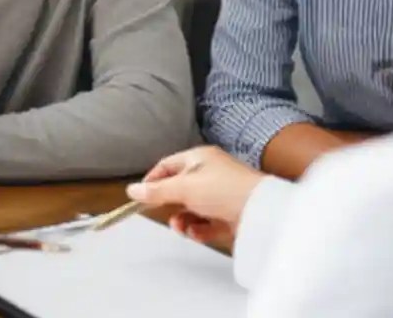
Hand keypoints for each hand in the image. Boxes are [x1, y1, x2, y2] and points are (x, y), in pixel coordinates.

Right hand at [126, 145, 266, 245]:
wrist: (261, 211)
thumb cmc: (225, 189)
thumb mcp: (184, 188)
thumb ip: (156, 191)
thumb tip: (132, 190)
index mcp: (199, 158)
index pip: (168, 166)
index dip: (153, 181)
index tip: (141, 197)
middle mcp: (210, 174)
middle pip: (179, 190)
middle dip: (170, 205)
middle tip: (166, 214)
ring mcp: (220, 195)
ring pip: (191, 209)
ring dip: (183, 220)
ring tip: (182, 227)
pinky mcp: (229, 215)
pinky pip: (206, 223)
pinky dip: (199, 229)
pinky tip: (198, 233)